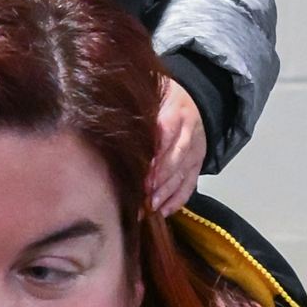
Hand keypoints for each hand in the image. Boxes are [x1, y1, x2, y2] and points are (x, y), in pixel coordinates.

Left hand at [148, 79, 207, 215]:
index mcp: (176, 113)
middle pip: (177, 157)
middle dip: (161, 178)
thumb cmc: (162, 102)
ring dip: (167, 192)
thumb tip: (110, 107)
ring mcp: (194, 152)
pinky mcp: (196, 165)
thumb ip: (138, 106)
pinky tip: (163, 211)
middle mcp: (188, 133)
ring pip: (183, 174)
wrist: (192, 104)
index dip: (158, 153)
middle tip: (145, 193)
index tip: (145, 169)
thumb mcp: (154, 94)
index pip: (167, 132)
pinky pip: (190, 185)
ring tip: (150, 206)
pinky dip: (178, 200)